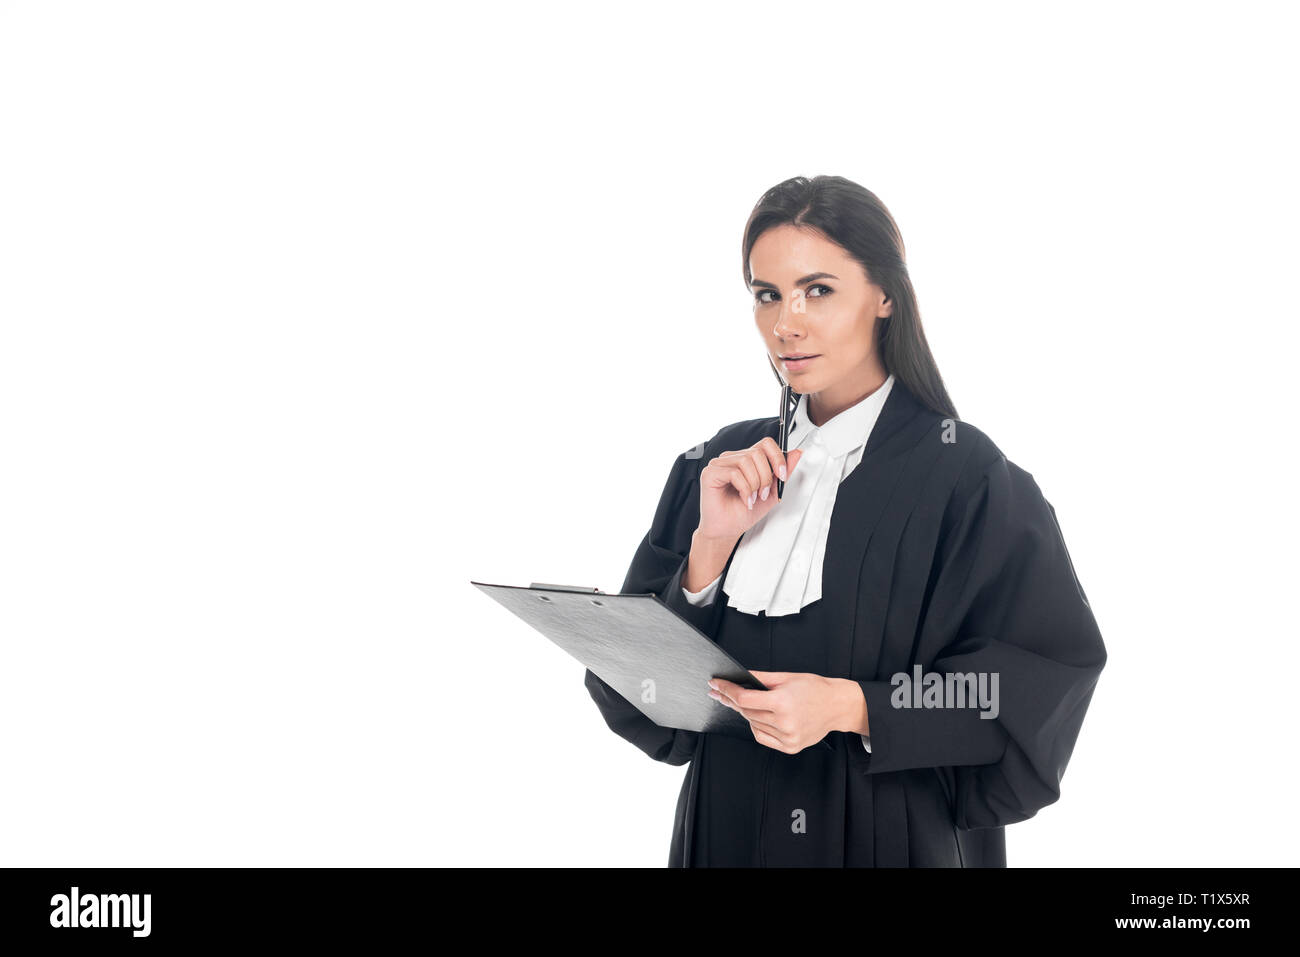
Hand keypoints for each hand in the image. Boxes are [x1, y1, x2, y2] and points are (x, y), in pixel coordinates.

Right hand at [696, 438, 802, 543]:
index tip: (781, 475)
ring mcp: (719, 464)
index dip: (777, 457)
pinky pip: (734, 473)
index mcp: (746, 459)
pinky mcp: (710, 473)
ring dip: (755, 483)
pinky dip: (744, 488)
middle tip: (763, 493)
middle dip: (766, 476)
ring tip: (752, 498)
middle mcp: (732, 459)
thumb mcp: (771, 491)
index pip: (765, 443)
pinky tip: (744, 499)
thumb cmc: (742, 513)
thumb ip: (783, 472)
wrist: (727, 530)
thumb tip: (796, 453)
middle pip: (757, 452)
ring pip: (746, 461)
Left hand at [707, 671, 867, 753]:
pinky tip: (758, 717)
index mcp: (783, 703)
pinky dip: (756, 726)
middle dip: (732, 700)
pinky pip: (762, 737)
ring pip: (753, 724)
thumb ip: (760, 677)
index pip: (744, 699)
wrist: (837, 706)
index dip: (727, 690)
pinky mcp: (790, 747)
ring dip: (745, 713)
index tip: (715, 684)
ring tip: (743, 702)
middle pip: (746, 712)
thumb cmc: (815, 689)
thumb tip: (739, 675)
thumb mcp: (787, 677)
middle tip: (720, 691)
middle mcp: (785, 723)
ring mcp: (788, 738)